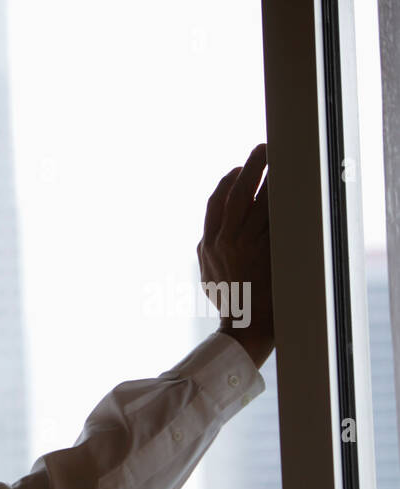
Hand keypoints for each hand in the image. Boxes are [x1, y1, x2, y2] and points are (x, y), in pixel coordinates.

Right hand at [198, 142, 273, 368]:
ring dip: (271, 177)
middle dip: (250, 168)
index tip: (236, 169)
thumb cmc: (230, 303)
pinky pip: (277, 218)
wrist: (246, 325)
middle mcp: (225, 242)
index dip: (226, 182)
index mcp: (208, 246)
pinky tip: (294, 186)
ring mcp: (246, 246)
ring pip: (260, 202)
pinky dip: (284, 199)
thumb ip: (209, 252)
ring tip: (281, 160)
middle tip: (262, 149)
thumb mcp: (209, 275)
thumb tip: (211, 236)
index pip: (215, 204)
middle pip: (237, 194)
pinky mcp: (267, 251)